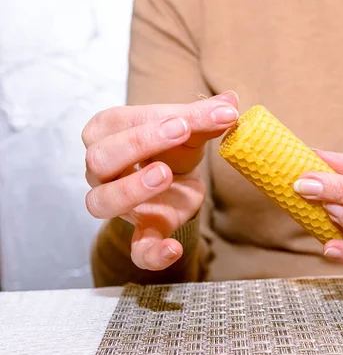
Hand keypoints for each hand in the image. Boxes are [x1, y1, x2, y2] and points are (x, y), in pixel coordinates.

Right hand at [82, 91, 238, 270]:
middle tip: (180, 133)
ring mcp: (117, 204)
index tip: (185, 121)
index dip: (148, 123)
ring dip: (132, 189)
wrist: (179, 179)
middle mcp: (101, 170)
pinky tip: (173, 248)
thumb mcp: (188, 127)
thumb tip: (231, 101)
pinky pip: (137, 249)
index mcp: (106, 133)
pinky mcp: (142, 231)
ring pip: (102, 202)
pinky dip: (152, 254)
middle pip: (99, 159)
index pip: (117, 125)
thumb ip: (204, 116)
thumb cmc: (172, 146)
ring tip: (165, 175)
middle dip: (137, 145)